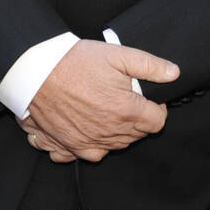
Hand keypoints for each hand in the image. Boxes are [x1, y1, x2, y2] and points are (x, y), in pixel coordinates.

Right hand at [20, 38, 178, 162]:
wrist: (35, 72)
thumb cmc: (74, 62)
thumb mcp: (117, 55)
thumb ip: (150, 66)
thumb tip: (173, 73)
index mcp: (126, 111)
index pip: (157, 122)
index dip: (158, 109)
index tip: (150, 99)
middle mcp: (109, 132)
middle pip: (137, 135)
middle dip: (139, 120)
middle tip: (129, 101)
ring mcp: (88, 141)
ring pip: (116, 146)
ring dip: (119, 133)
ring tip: (112, 112)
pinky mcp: (69, 145)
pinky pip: (89, 155)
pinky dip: (95, 146)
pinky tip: (93, 131)